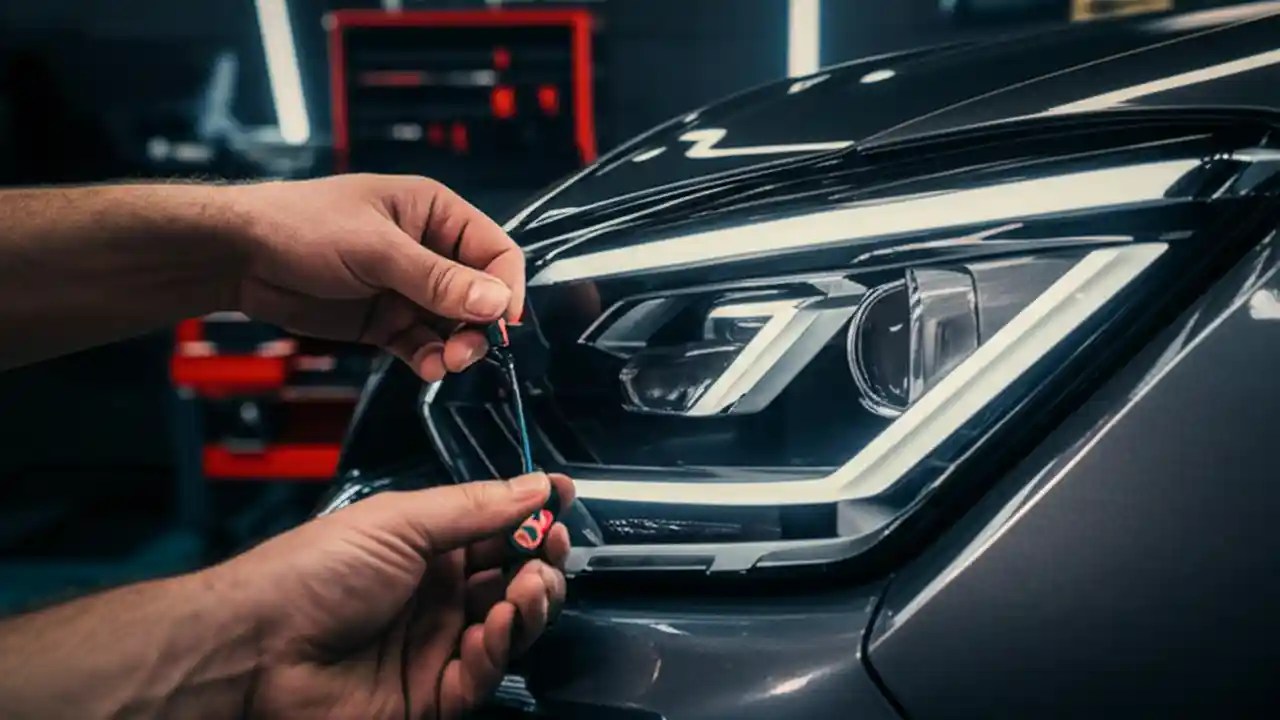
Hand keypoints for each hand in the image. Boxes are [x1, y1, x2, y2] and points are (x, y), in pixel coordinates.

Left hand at [212, 472, 574, 718]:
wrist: (255, 647)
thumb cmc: (314, 572)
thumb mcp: (399, 522)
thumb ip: (475, 509)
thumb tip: (537, 485)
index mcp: (427, 549)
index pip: (498, 531)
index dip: (532, 517)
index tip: (563, 498)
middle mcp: (438, 597)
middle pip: (514, 581)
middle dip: (541, 562)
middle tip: (550, 549)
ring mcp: (436, 647)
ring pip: (510, 629)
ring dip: (531, 604)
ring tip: (528, 588)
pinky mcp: (431, 697)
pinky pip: (482, 676)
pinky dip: (499, 651)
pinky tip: (496, 626)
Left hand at [225, 174, 524, 380]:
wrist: (237, 256)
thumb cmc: (303, 227)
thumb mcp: (376, 249)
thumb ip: (438, 279)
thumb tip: (496, 302)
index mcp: (434, 213)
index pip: (494, 251)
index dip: (504, 287)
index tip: (501, 323)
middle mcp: (428, 249)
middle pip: (478, 294)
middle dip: (478, 325)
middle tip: (467, 352)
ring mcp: (407, 288)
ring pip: (453, 325)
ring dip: (456, 347)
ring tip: (445, 364)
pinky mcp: (385, 320)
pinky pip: (422, 344)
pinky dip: (430, 359)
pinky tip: (428, 369)